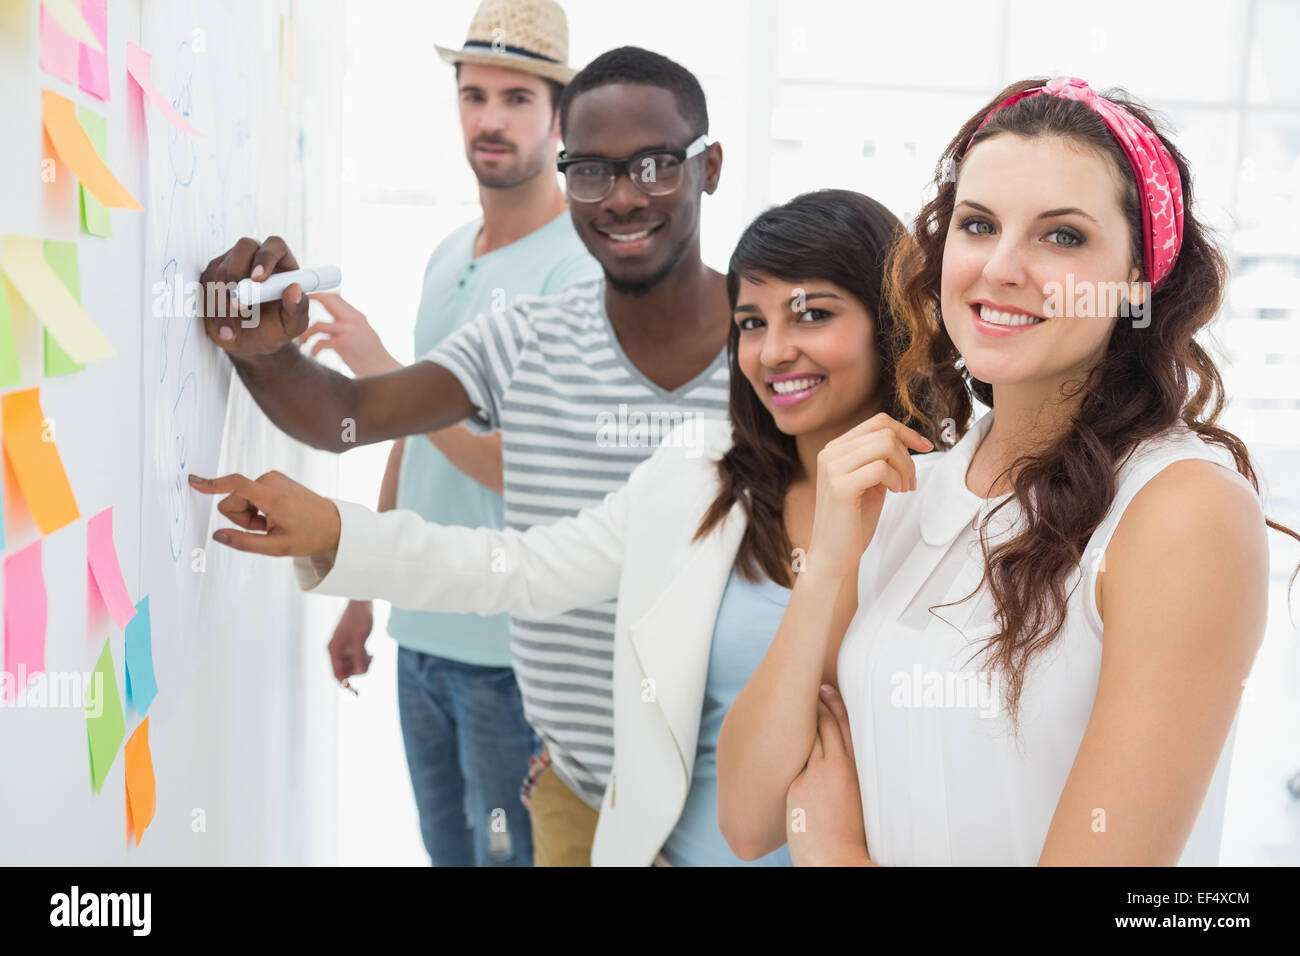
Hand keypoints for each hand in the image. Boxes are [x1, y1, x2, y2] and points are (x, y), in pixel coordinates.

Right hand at [188, 470, 340, 556]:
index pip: (236, 485)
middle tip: (266, 528)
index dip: (213, 484)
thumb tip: (218, 535)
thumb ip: (245, 542)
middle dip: (242, 518)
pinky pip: (249, 494)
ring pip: (240, 499)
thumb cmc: (309, 535)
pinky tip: (275, 515)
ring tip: (273, 523)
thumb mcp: (277, 547)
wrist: (332, 523)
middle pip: (232, 500)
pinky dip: (257, 508)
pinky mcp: (272, 479)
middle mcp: (270, 480)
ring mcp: (272, 477)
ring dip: (251, 515)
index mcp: (272, 496)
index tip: (193, 481)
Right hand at [200, 236, 310, 358]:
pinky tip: (224, 328)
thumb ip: (298, 309)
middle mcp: (255, 258)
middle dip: (238, 274)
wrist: (251, 342)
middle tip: (238, 304)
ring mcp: (231, 264)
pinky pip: (206, 284)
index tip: (258, 279)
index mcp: (281, 264)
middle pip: (244, 247)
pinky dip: (214, 310)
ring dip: (224, 300)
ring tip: (234, 329)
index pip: (275, 246)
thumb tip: (294, 289)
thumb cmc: (275, 328)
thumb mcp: (292, 325)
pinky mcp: (212, 276)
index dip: (266, 258)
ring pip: (221, 268)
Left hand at [297, 293, 399, 376]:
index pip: (335, 297)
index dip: (318, 296)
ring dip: (305, 334)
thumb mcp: (365, 334)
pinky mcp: (343, 344)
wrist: (383, 370)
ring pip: (317, 324)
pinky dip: (313, 349)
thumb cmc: (372, 356)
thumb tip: (335, 321)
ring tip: (302, 343)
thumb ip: (351, 325)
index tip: (306, 303)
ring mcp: (348, 331)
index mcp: (357, 316)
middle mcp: (353, 320)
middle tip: (296, 313)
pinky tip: (313, 355)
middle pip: (326, 300)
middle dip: (308, 303)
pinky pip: (320, 343)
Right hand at [328, 600, 373, 682]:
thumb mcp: (360, 637)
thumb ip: (359, 655)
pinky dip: (364, 660)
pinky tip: (371, 654)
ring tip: (372, 655)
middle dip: (359, 670)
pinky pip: (356, 660)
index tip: (355, 692)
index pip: (337, 673)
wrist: (363, 603)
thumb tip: (358, 673)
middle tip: (371, 659)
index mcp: (334, 649)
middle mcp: (336, 650)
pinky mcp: (351, 646)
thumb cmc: (360, 618)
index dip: (344, 684)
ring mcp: (343, 649)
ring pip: (352, 666)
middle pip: (346, 671)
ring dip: (363, 665)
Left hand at [786, 685, 871, 865]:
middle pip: (831, 725)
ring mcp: (817, 774)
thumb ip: (848, 780)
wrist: (838, 860)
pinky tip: (782, 727)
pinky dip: (789, 739)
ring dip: (807, 716)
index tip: (832, 692)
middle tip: (818, 686)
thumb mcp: (856, 801)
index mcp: (858, 771)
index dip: (840, 708)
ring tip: (802, 698)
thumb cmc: (849, 838)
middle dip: (825, 702)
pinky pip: (793, 757)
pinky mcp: (799, 785)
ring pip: (811, 736)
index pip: (849, 729)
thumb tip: (841, 773)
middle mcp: (839, 768)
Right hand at [808, 412, 932, 579]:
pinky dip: (896, 480)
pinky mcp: (840, 487)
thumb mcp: (869, 481)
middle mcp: (830, 453)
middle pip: (884, 431)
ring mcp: (832, 468)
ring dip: (904, 467)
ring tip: (904, 488)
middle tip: (911, 482)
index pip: (877, 422)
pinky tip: (894, 494)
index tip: (925, 447)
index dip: (906, 432)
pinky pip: (881, 468)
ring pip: (885, 445)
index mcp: (835, 449)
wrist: (833, 556)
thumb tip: (907, 439)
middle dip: (907, 455)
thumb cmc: (853, 521)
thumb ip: (880, 458)